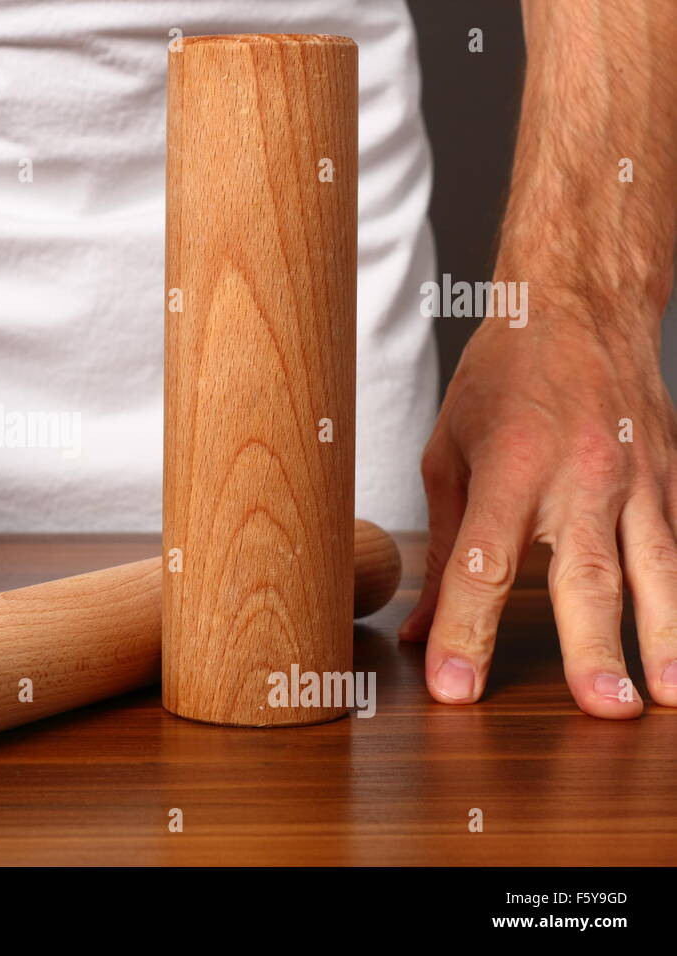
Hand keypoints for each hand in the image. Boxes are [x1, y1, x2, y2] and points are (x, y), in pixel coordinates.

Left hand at [400, 303, 676, 716]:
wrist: (583, 305)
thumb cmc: (503, 377)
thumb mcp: (450, 451)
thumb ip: (443, 545)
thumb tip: (422, 632)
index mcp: (512, 464)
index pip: (482, 562)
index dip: (466, 629)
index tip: (454, 687)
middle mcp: (581, 474)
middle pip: (585, 574)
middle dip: (591, 648)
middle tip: (599, 709)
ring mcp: (638, 479)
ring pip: (654, 570)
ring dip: (662, 640)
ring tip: (663, 699)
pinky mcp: (670, 482)